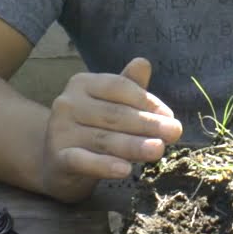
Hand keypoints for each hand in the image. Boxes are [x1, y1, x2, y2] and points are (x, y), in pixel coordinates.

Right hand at [40, 57, 182, 200]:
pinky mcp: (58, 158)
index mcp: (82, 83)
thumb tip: (143, 63)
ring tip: (159, 150)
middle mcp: (67, 103)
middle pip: (115, 114)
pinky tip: (125, 170)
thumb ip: (129, 86)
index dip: (147, 101)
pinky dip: (105, 165)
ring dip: (134, 145)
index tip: (170, 116)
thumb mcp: (111, 104)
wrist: (57, 163)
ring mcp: (59, 131)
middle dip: (148, 124)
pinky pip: (83, 161)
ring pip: (104, 138)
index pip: (119, 87)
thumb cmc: (92, 127)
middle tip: (175, 132)